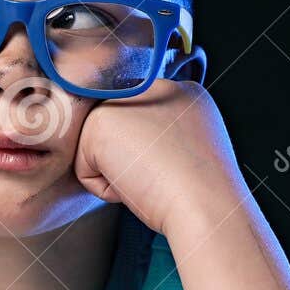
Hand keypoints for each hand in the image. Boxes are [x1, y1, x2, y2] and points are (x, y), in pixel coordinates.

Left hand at [73, 78, 246, 242]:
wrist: (204, 203)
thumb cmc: (202, 193)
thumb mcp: (191, 150)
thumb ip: (163, 136)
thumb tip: (134, 150)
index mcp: (183, 92)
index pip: (142, 125)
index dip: (150, 157)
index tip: (173, 170)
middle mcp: (150, 86)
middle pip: (118, 136)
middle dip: (131, 164)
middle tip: (163, 174)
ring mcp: (124, 100)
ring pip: (99, 152)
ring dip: (119, 176)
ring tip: (152, 177)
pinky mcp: (99, 122)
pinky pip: (84, 170)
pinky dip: (106, 188)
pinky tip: (137, 181)